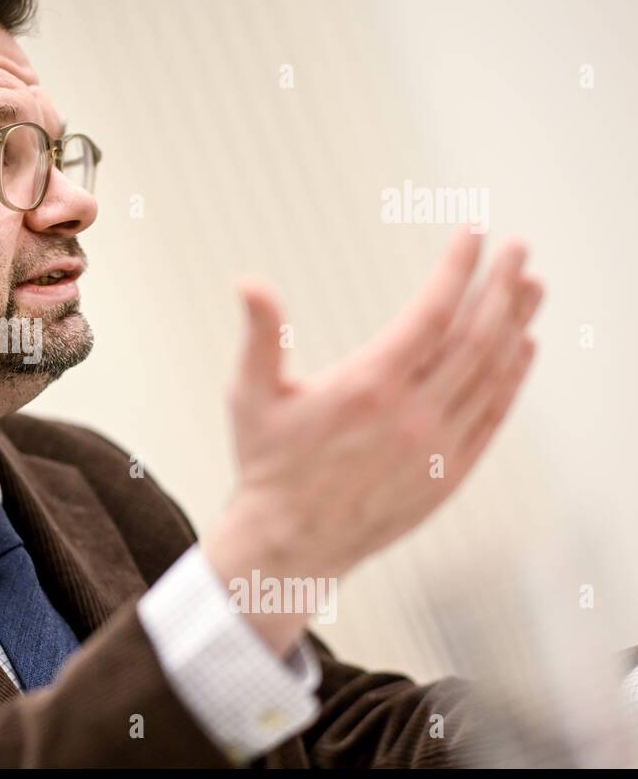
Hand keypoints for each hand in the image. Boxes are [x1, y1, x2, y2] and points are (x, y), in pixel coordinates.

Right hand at [203, 231, 541, 652]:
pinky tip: (522, 347)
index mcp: (366, 387)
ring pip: (490, 374)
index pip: (430, 313)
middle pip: (475, 338)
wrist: (289, 545)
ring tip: (529, 287)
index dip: (457, 269)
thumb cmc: (267, 464)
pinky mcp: (448, 475)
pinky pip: (492, 416)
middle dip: (501, 287)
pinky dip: (512, 378)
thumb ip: (260, 335)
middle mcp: (411, 416)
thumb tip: (248, 282)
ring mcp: (436, 447)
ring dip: (515, 325)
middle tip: (519, 249)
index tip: (473, 234)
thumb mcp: (250, 395)